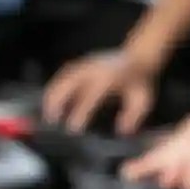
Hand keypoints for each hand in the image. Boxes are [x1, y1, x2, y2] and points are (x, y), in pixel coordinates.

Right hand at [42, 50, 157, 134]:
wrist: (137, 57)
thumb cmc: (139, 82)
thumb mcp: (141, 100)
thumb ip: (133, 116)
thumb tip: (122, 131)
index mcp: (109, 78)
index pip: (90, 97)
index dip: (80, 112)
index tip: (73, 128)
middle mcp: (93, 69)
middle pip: (68, 84)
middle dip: (58, 102)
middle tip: (52, 122)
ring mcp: (85, 65)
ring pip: (62, 79)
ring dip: (52, 96)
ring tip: (47, 115)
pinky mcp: (80, 64)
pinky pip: (63, 75)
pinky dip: (54, 88)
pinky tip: (50, 102)